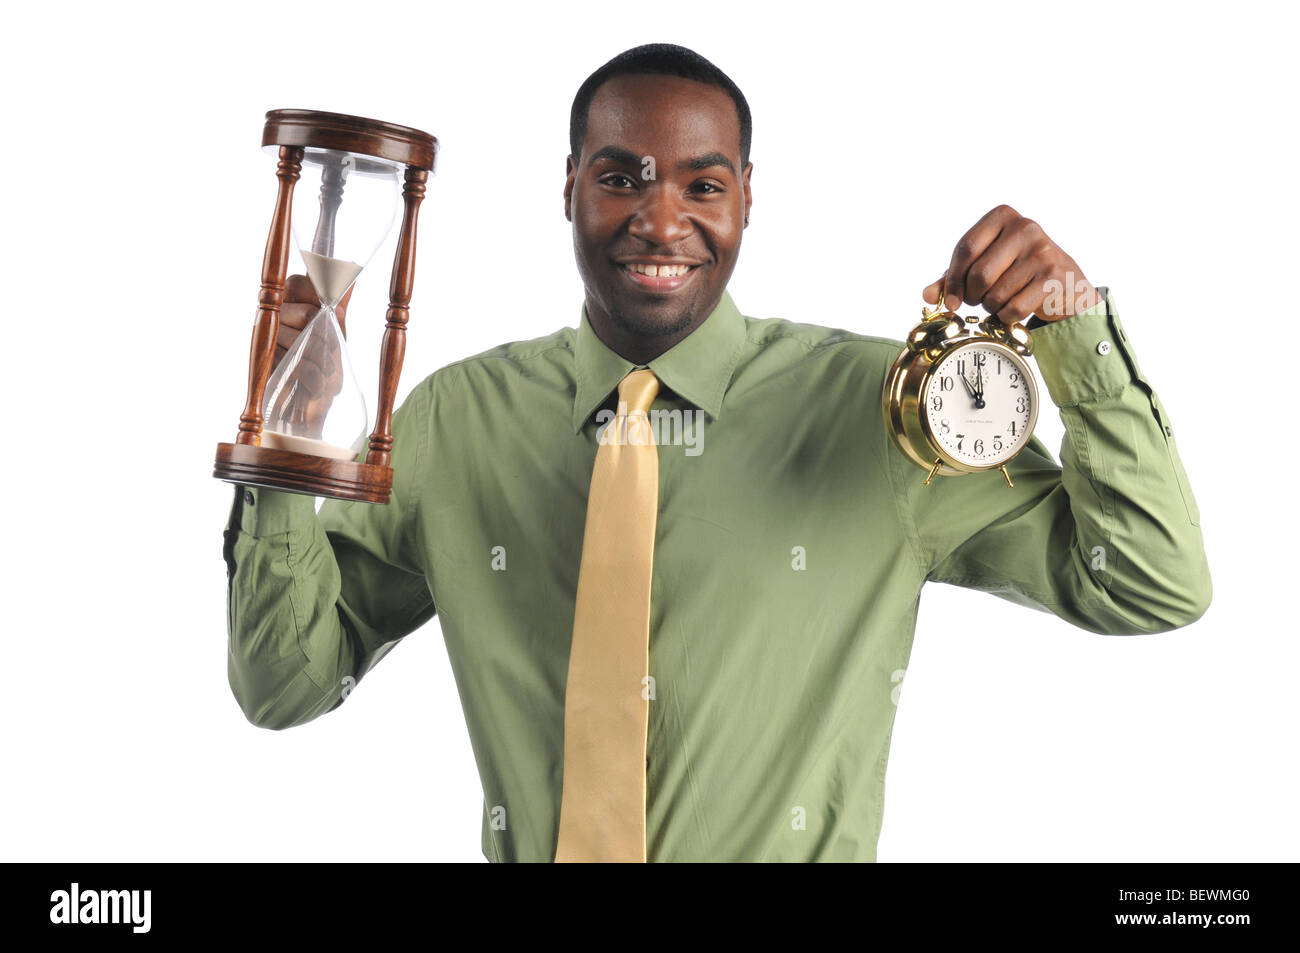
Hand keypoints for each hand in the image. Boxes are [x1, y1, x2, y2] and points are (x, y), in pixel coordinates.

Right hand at [266, 274, 354, 438]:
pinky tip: (315, 386)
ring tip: (324, 373)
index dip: (318, 295)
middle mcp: (275, 317)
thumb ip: (339, 304)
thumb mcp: (337, 334)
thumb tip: (350, 264)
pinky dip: (315, 378)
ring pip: (304, 338)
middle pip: (307, 312)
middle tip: (331, 353)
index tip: (329, 313)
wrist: (310, 410)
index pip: (299, 282)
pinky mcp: (265, 361)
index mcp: (291, 304)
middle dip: (328, 337)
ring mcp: (267, 338)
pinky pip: (297, 362)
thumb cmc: (323, 368)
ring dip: (323, 361)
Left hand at [922, 205, 1099, 323]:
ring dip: (991, 307)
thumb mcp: (986, 264)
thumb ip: (953, 277)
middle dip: (972, 296)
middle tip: (978, 300)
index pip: (965, 248)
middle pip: (979, 274)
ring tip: (1001, 300)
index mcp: (1003, 216)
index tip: (950, 299)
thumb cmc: (1018, 271)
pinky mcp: (1053, 278)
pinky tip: (1015, 308)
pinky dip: (1007, 316)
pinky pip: (1013, 308)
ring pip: (995, 294)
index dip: (952, 279)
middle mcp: (1025, 228)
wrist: (1066, 285)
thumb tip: (927, 295)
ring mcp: (1042, 252)